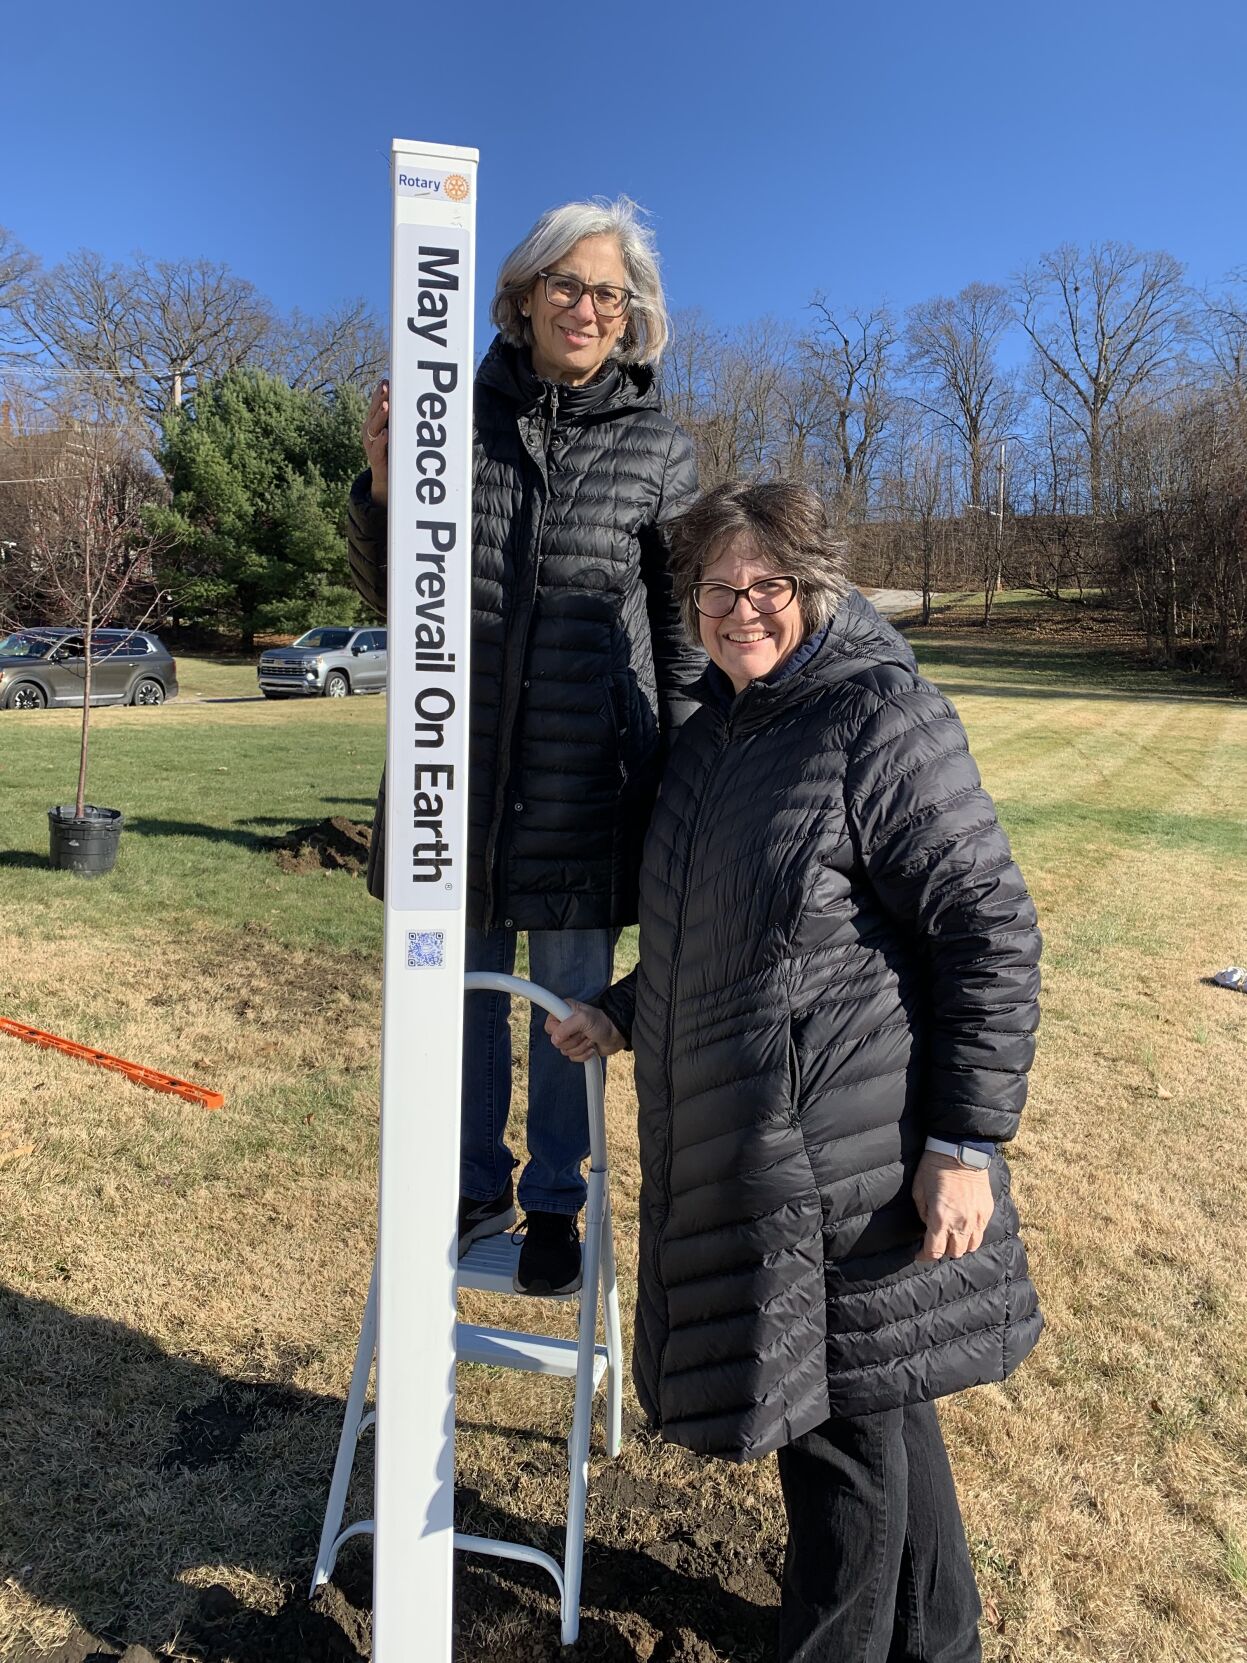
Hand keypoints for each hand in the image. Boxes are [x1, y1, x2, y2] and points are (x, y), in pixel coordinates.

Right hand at [362, 378, 388, 506]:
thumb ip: (399, 418)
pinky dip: (381, 440)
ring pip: (375, 427)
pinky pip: (378, 448)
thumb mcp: (395, 432)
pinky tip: (386, 433)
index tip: (387, 381)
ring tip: (386, 406)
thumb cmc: (393, 451)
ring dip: (381, 416)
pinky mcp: (375, 458)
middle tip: (386, 388)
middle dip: (380, 399)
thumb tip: (415, 399)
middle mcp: (370, 431)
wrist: (386, 478)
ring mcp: (371, 444)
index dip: (380, 392)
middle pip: (374, 412)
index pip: (376, 403)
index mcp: (374, 422)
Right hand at [544, 1000, 625, 1061]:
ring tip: (590, 1038)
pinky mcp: (577, 1048)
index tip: (571, 1029)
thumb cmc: (602, 1022)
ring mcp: (571, 1037)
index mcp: (563, 1012)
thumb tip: (555, 1040)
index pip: (549, 1026)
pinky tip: (592, 1047)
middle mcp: (565, 1025)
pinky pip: (573, 1058)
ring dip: (581, 1047)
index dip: (558, 1031)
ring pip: (565, 1051)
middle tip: (585, 1032)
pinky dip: (584, 1054)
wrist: (616, 1034)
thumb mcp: (583, 1019)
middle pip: (557, 1042)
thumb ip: (566, 1027)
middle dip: (574, 1040)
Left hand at [912, 1151, 993, 1262]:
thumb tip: (929, 1226)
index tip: (920, 1253)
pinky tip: (964, 1226)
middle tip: (936, 1242)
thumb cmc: (934, 1167)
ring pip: (971, 1246)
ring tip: (952, 1237)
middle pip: (954, 1252)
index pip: (935, 1251)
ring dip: (960, 1245)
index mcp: (941, 1218)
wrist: (961, 1150)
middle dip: (943, 1251)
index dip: (925, 1256)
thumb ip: (923, 1213)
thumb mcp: (919, 1190)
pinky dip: (972, 1235)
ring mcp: (976, 1218)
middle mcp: (961, 1222)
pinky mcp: (986, 1211)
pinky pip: (981, 1233)